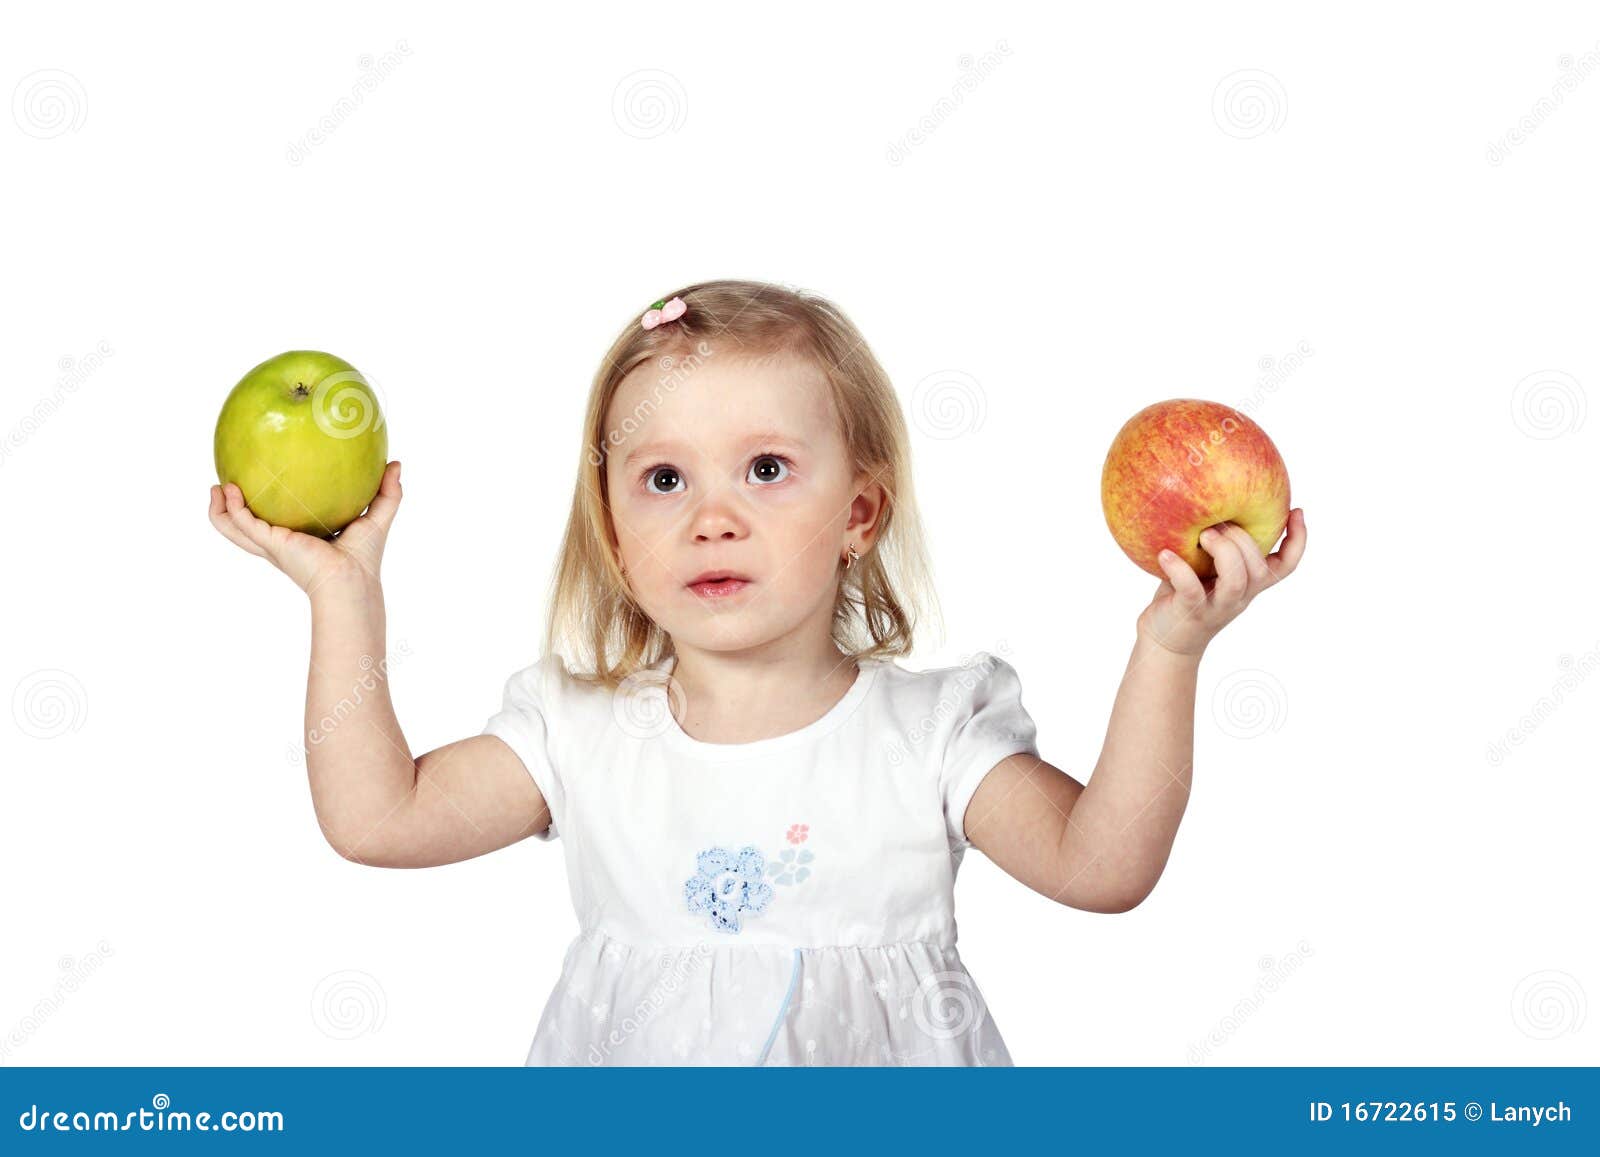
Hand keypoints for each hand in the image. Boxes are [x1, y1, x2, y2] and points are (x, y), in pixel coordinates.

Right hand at [208, 461, 402, 593]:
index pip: (277, 522)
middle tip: (225, 484)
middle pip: (246, 527)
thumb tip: (395, 463)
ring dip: (219, 510)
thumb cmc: (364, 558)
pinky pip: (242, 524)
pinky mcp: (271, 543)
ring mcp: (273, 545)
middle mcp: (282, 543)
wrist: (353, 580)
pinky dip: (231, 509)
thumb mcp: (377, 517)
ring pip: (234, 529)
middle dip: (230, 509)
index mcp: (300, 539)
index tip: (260, 483)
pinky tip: (228, 490)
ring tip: (216, 487)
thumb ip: (387, 491)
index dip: (266, 506)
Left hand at [1136, 508, 1306, 657]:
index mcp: (1248, 583)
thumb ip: (1213, 542)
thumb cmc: (1183, 594)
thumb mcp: (1203, 565)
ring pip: (1236, 580)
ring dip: (1224, 551)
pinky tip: (1165, 553)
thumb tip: (1210, 497)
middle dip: (1244, 539)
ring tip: (1204, 534)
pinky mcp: (1190, 612)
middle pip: (1260, 568)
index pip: (1285, 565)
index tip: (1296, 510)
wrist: (1164, 640)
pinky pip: (1191, 590)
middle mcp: (1239, 596)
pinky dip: (1179, 570)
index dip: (1298, 540)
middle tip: (1218, 523)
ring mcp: (1216, 606)